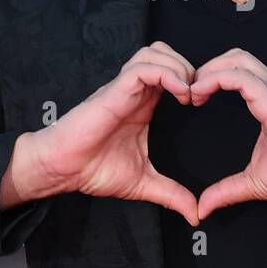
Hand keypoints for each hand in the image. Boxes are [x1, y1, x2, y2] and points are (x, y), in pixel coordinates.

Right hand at [18, 41, 199, 225]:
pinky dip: (167, 73)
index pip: (171, 71)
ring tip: (187, 93)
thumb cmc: (94, 170)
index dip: (192, 80)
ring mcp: (124, 88)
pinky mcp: (114, 91)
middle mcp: (135, 91)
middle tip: (199, 95)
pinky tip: (178, 93)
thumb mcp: (144, 183)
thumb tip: (195, 215)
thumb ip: (172, 194)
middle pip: (165, 53)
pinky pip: (144, 68)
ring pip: (155, 52)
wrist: (64, 170)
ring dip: (178, 67)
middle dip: (189, 67)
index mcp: (144, 105)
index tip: (202, 104)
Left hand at [188, 48, 266, 220]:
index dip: (212, 79)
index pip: (237, 74)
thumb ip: (227, 191)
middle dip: (208, 68)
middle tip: (190, 91)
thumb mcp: (256, 183)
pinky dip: (215, 78)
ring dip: (209, 70)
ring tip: (194, 90)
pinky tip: (201, 92)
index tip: (194, 99)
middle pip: (235, 58)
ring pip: (237, 60)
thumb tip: (204, 207)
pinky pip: (240, 76)